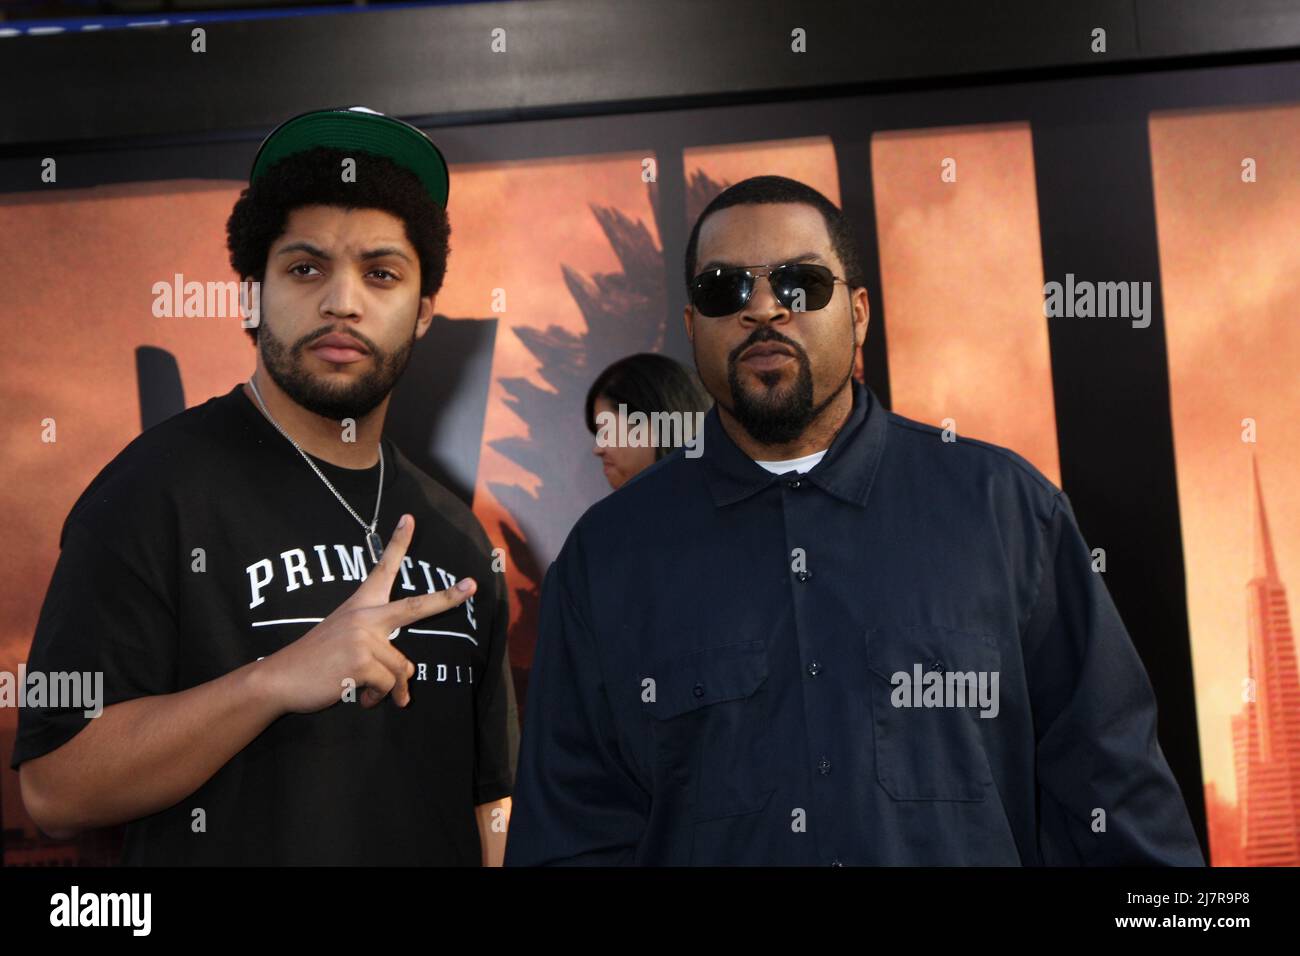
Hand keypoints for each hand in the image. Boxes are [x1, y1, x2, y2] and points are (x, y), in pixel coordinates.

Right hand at [257, 514, 476, 714]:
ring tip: (361, 686)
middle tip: (472, 586)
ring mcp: (364, 636)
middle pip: (416, 607)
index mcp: (361, 605)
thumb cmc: (316, 661)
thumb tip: (407, 683)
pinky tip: (356, 694)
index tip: (410, 519)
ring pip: (401, 668)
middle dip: (447, 597)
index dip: (398, 543)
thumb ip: (382, 653)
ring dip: (386, 687)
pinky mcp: (362, 660)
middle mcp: (365, 616)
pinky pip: (388, 685)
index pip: (382, 569)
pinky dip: (376, 698)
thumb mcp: (348, 644)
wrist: (280, 677)